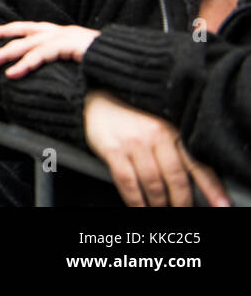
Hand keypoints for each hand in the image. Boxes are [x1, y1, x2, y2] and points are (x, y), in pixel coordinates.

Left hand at [0, 22, 100, 77]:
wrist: (134, 61)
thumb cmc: (110, 64)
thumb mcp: (82, 61)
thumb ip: (65, 61)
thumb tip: (49, 71)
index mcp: (63, 34)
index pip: (31, 29)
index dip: (10, 29)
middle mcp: (62, 32)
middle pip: (25, 31)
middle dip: (1, 35)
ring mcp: (67, 37)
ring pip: (29, 44)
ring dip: (7, 53)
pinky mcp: (72, 47)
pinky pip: (43, 55)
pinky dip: (25, 64)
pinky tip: (12, 73)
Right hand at [82, 90, 228, 206]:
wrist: (94, 102)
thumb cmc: (129, 119)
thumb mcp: (157, 128)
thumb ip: (174, 149)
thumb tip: (193, 183)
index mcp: (171, 130)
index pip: (197, 163)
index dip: (211, 187)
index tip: (220, 204)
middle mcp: (156, 135)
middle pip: (176, 178)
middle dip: (181, 202)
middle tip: (182, 212)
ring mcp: (134, 143)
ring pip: (153, 184)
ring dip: (159, 204)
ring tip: (160, 211)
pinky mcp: (113, 150)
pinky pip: (129, 182)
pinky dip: (136, 200)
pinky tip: (139, 206)